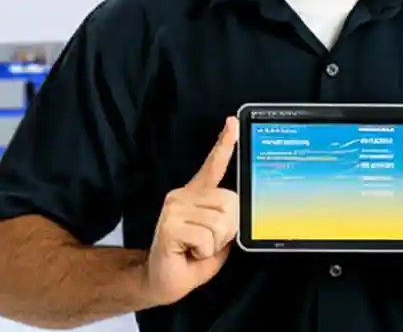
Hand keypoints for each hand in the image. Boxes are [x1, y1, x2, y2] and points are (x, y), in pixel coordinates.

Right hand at [145, 116, 238, 305]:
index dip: (225, 144)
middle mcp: (183, 195)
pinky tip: (187, 252)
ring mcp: (174, 208)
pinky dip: (203, 251)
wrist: (161, 281)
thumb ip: (229, 222)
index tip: (232, 122)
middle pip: (229, 203)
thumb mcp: (218, 240)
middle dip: (227, 230)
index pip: (212, 166)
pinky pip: (206, 237)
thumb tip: (241, 213)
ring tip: (195, 248)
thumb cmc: (190, 260)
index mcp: (196, 196)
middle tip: (207, 242)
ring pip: (220, 222)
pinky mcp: (169, 224)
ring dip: (215, 243)